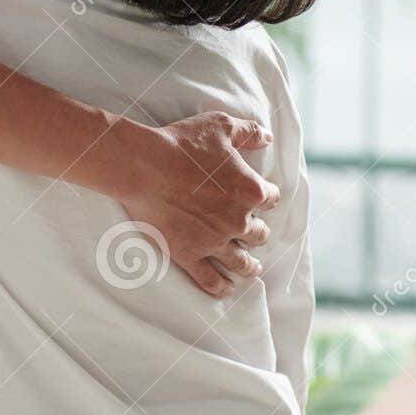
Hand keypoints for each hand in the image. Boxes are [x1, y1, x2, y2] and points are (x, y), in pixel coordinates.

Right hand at [116, 111, 278, 297]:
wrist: (145, 166)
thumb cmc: (182, 142)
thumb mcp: (221, 125)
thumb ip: (249, 132)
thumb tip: (268, 137)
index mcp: (249, 189)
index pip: (270, 198)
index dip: (266, 196)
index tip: (261, 198)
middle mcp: (237, 219)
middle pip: (258, 232)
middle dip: (257, 231)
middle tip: (254, 232)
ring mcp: (214, 241)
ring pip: (241, 261)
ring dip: (249, 265)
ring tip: (252, 268)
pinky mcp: (190, 254)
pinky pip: (210, 279)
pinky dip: (220, 287)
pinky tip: (226, 289)